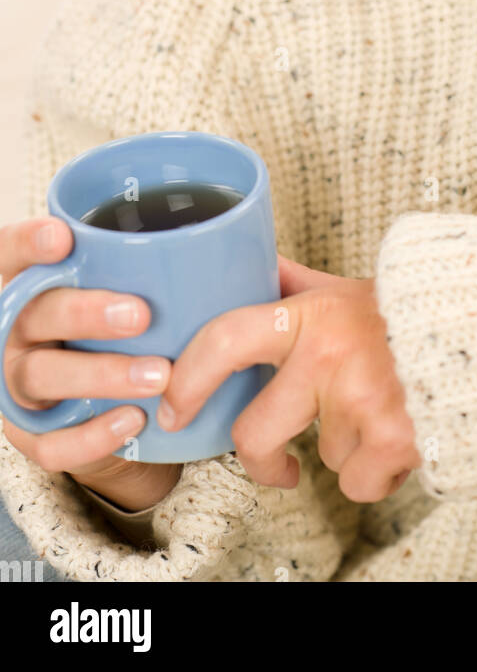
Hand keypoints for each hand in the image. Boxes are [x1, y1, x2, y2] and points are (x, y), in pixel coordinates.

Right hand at [0, 216, 179, 509]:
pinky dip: (93, 434)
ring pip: (42, 376)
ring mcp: (18, 384)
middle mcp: (16, 329)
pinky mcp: (32, 435)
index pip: (9, 254)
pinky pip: (51, 442)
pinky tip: (134, 420)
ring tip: (159, 374)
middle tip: (140, 315)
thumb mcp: (133, 290)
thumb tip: (249, 243)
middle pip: (34, 314)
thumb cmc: (128, 329)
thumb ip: (161, 266)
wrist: (113, 407)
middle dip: (85, 312)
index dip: (27, 244)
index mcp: (31, 282)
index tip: (64, 237)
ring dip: (101, 374)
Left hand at [155, 257, 422, 502]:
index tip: (172, 407)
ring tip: (384, 410)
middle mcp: (327, 356)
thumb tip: (249, 261)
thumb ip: (294, 283)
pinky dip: (380, 472)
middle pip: (255, 435)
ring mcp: (359, 401)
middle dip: (262, 460)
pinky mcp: (393, 440)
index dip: (187, 378)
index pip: (225, 340)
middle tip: (278, 463)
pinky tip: (402, 435)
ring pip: (323, 457)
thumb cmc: (411, 310)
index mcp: (310, 314)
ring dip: (350, 447)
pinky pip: (359, 484)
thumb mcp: (345, 287)